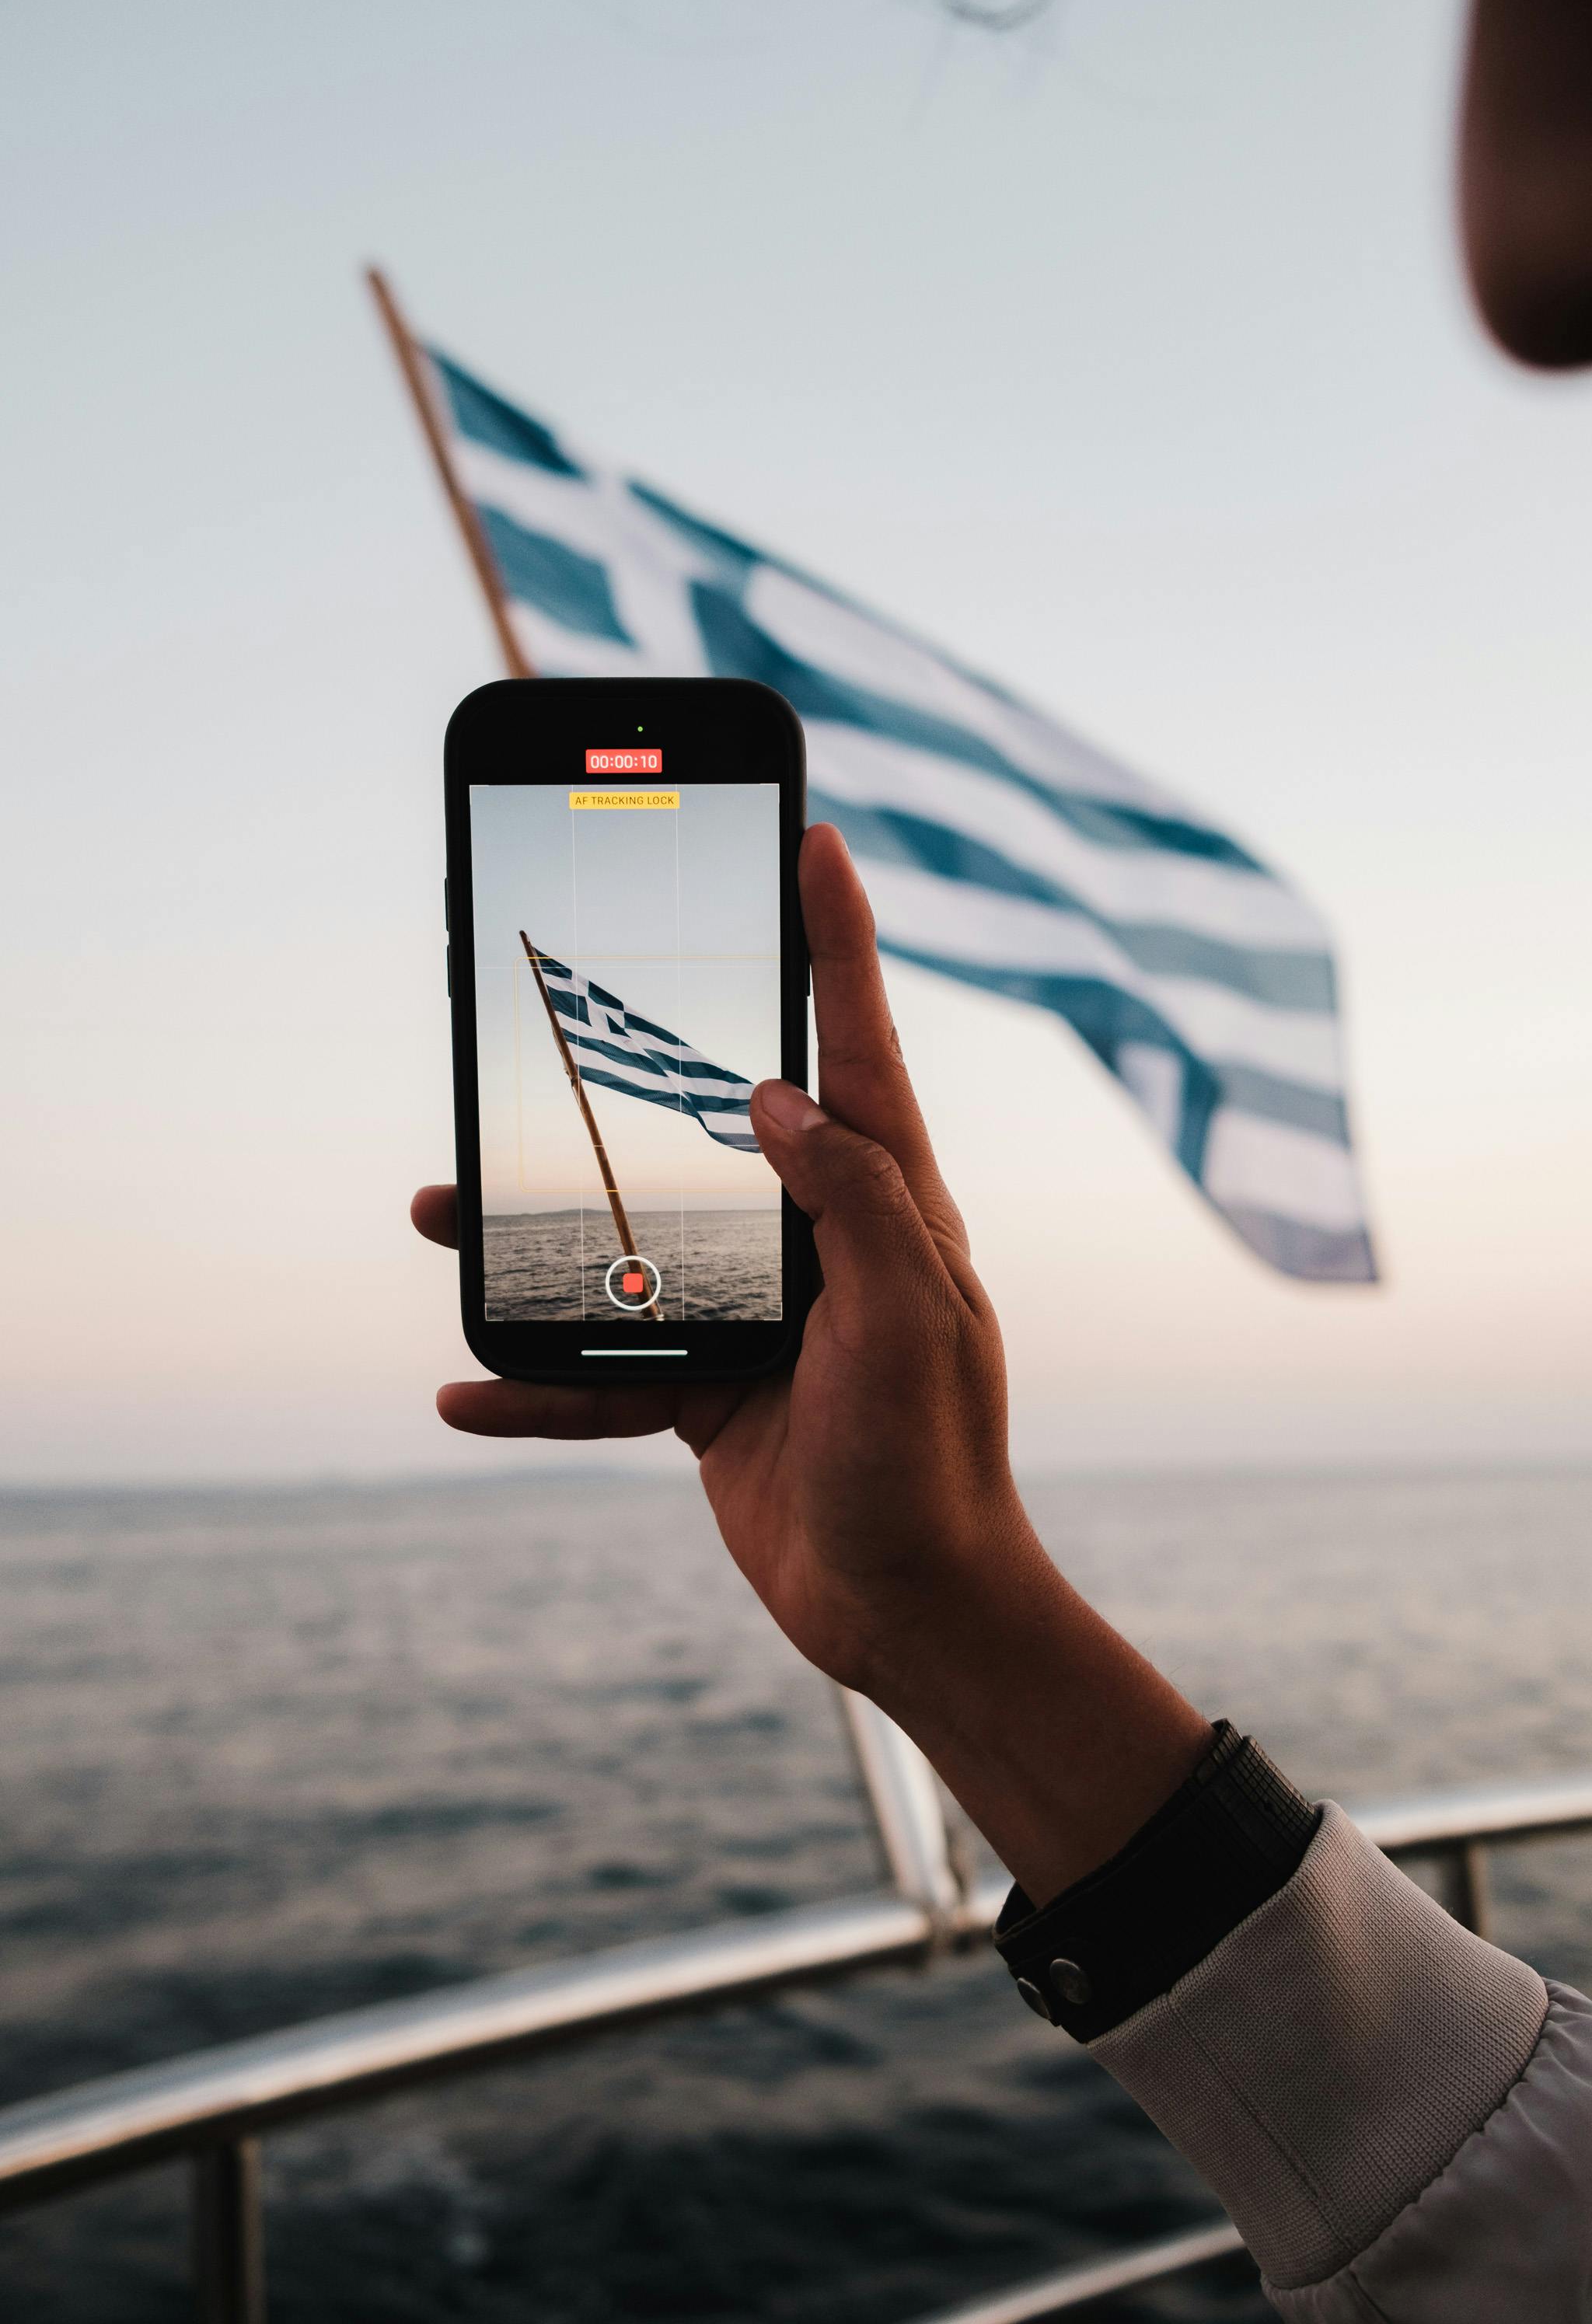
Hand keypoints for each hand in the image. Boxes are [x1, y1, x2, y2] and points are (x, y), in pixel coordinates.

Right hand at [413, 824, 1207, 1898]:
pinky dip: (535, 1383)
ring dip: (532, 1234)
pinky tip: (461, 1391)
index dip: (834, 939)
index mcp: (886, 1204)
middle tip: (548, 1011)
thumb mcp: (909, 1321)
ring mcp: (756, 1313)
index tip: (811, 839)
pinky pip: (604, 1368)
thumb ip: (856, 1202)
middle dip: (618, 1078)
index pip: (855, 1044)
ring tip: (437, 1212)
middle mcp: (817, 1242)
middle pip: (702, 1130)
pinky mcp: (709, 1386)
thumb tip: (776, 1096)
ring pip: (627, 1242)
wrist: (911, 1611)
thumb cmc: (931, 1461)